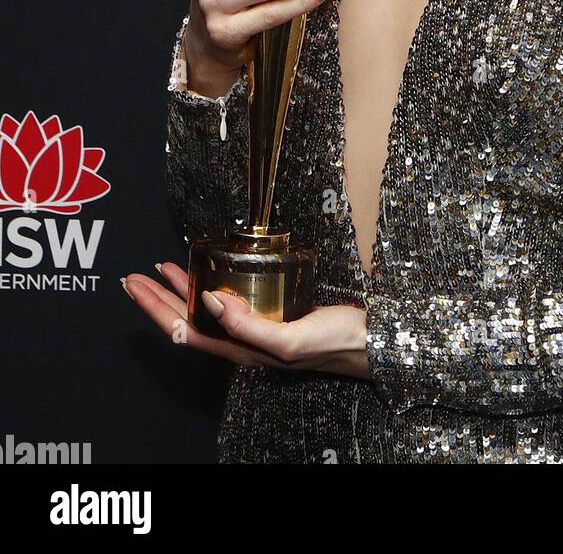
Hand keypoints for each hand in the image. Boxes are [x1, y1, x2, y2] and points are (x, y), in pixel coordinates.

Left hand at [122, 262, 370, 377]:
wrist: (368, 341)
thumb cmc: (334, 342)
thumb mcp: (289, 338)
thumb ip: (248, 326)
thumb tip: (209, 301)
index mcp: (240, 350)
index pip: (183, 330)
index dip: (156, 307)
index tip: (136, 284)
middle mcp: (242, 342)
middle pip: (187, 321)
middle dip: (157, 298)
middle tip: (134, 277)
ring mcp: (255, 329)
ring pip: (205, 311)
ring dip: (180, 291)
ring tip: (163, 270)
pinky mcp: (271, 315)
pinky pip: (228, 302)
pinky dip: (209, 286)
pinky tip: (211, 274)